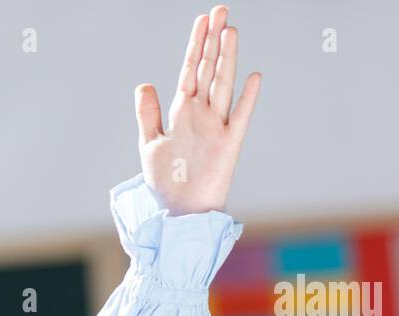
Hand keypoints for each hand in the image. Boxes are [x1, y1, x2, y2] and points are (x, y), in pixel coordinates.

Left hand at [135, 5, 260, 215]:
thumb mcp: (150, 144)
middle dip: (213, 41)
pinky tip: (253, 78)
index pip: (191, 70)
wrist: (178, 212)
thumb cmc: (166, 182)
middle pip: (209, 70)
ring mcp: (217, 127)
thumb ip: (148, 113)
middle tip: (220, 10)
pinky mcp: (228, 146)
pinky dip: (246, 99)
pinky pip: (239, 118)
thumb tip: (144, 83)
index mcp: (182, 112)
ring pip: (223, 85)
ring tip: (230, 31)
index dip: (196, 45)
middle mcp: (201, 114)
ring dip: (227, 59)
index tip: (202, 20)